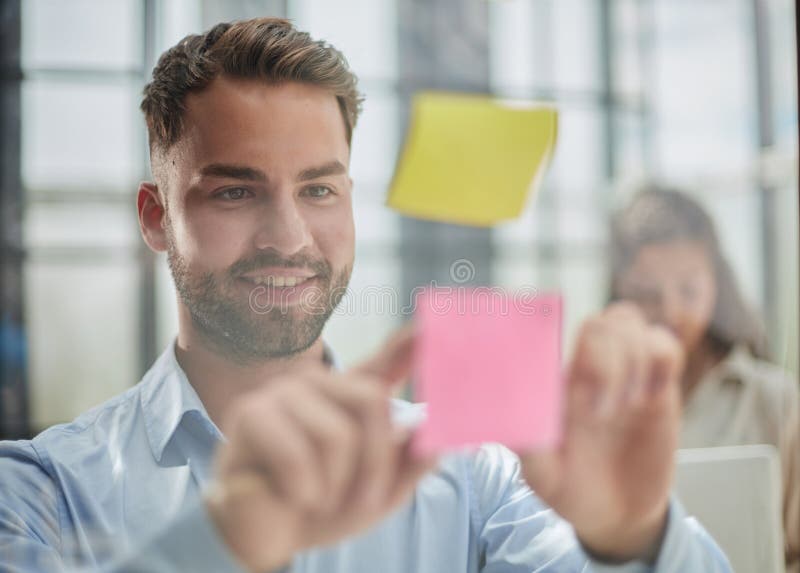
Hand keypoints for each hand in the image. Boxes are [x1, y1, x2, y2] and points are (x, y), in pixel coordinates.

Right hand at [206, 328, 435, 571]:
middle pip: (372, 400)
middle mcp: (319, 384)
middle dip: (377, 462)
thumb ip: (408, 467)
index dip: (407, 344)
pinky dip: (305, 491)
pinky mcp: (251, 414)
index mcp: (350, 398)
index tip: (428, 328)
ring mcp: (283, 393)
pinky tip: (292, 497)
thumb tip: (435, 440)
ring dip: (336, 487)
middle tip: (367, 502)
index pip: (383, 362)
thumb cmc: (322, 508)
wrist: (266, 538)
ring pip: (337, 434)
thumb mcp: (377, 495)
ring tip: (319, 500)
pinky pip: (298, 455)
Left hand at [519, 303, 683, 562]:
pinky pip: (665, 345)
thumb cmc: (572, 489)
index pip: (554, 330)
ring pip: (629, 322)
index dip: (565, 344)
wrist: (618, 514)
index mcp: (556, 384)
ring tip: (628, 407)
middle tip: (602, 413)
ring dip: (631, 360)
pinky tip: (652, 396)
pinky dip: (661, 360)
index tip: (573, 394)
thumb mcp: (543, 479)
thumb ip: (531, 450)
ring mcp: (625, 373)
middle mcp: (588, 370)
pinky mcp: (659, 385)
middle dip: (605, 359)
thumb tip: (518, 419)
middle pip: (598, 323)